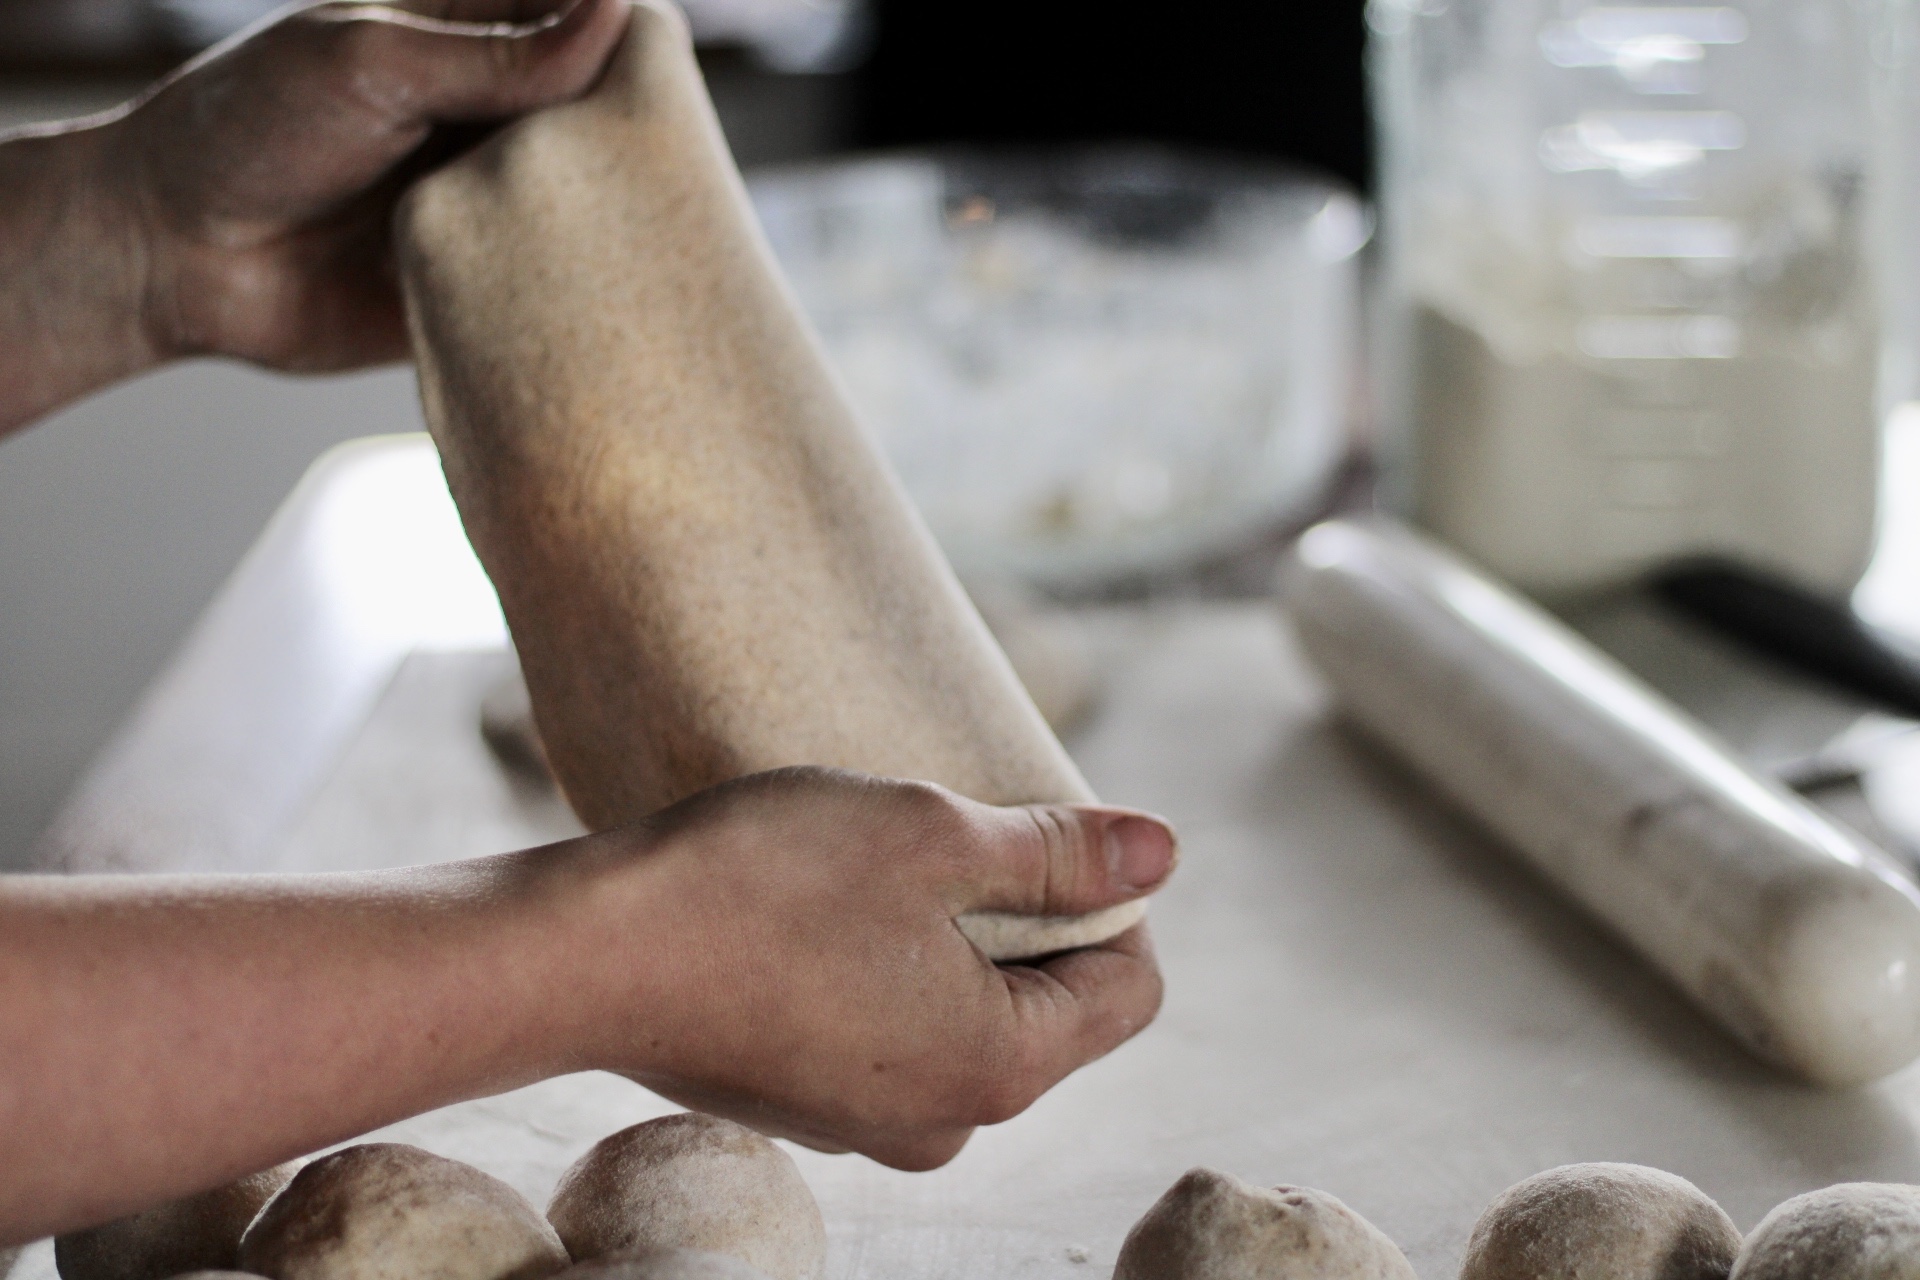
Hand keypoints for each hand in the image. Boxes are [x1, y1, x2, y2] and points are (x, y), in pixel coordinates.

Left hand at [106, 0, 630, 371]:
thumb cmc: (244, 128)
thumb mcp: (370, 63)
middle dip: (642, 151)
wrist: (169, 259)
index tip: (664, 88)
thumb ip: (495, 52)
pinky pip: (553, 291)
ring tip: (654, 246)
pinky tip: (613, 306)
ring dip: (618, 229)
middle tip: (673, 184)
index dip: (636, 50)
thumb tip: (621, 9)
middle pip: (608, 125)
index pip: (592, 26)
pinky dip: (579, 298)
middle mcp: (493, 118)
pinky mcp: (486, 285)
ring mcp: (493, 203)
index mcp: (471, 37)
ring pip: (592, 212)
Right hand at [567, 767, 1175, 1169]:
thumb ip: (1059, 854)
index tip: (1033, 833)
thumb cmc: (760, 885)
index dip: (1107, 896)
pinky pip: (894, 1026)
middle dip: (1021, 912)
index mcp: (999, 1069)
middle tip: (943, 836)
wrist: (584, 955)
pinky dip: (883, 962)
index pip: (1131, 987)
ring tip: (871, 867)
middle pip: (1050, 1003)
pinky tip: (818, 909)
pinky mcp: (811, 1102)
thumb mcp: (931, 838)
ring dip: (946, 931)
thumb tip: (1164, 853)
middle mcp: (945, 1123)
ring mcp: (871, 1123)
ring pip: (967, 1010)